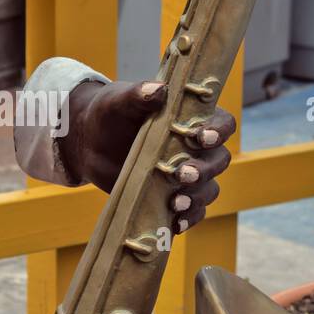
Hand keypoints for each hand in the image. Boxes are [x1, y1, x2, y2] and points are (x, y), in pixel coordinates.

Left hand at [58, 78, 234, 230]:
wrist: (90, 141)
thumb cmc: (111, 113)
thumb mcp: (120, 101)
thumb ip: (139, 94)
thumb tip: (158, 90)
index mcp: (193, 119)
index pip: (222, 124)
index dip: (219, 132)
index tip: (201, 138)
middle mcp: (196, 148)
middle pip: (219, 161)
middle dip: (204, 169)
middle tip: (182, 174)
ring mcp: (186, 175)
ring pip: (208, 189)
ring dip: (197, 197)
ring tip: (176, 202)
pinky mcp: (173, 197)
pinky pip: (192, 211)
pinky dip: (188, 218)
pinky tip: (175, 223)